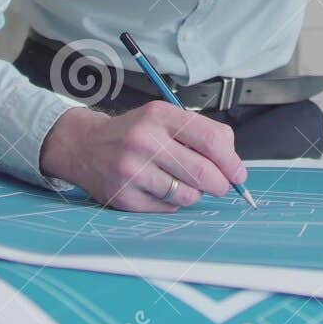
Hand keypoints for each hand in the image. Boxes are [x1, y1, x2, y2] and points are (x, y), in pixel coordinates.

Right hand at [38, 102, 247, 212]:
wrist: (84, 146)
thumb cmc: (132, 133)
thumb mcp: (163, 117)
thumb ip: (200, 133)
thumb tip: (233, 165)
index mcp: (160, 115)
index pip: (212, 140)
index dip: (232, 161)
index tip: (239, 173)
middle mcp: (145, 140)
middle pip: (203, 172)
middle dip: (221, 184)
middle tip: (221, 185)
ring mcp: (132, 170)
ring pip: (188, 195)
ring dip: (194, 193)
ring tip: (182, 182)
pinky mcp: (125, 196)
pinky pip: (168, 208)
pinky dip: (173, 202)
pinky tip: (160, 189)